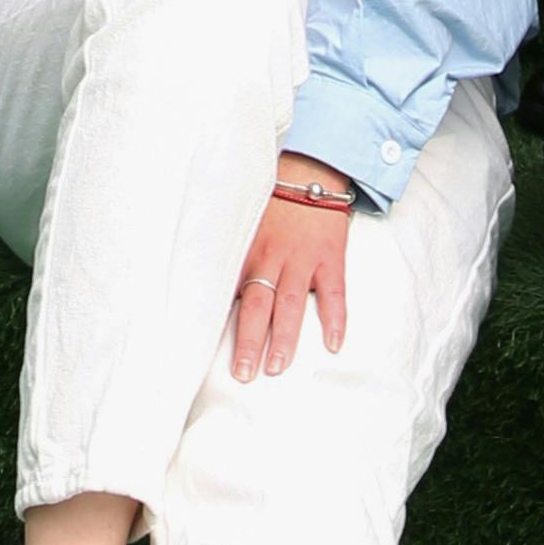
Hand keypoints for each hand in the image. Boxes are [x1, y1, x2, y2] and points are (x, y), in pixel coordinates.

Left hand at [230, 156, 357, 380]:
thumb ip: (235, 258)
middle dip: (249, 341)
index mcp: (247, 251)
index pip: (230, 292)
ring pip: (291, 304)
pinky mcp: (331, 258)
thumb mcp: (246, 225)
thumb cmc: (273, 203)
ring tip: (277, 367)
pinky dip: (335, 319)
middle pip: (257, 305)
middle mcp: (273, 257)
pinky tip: (333, 344)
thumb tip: (213, 294)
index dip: (221, 322)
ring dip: (284, 338)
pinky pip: (335, 293)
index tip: (208, 350)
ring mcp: (303, 259)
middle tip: (244, 373)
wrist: (311, 171)